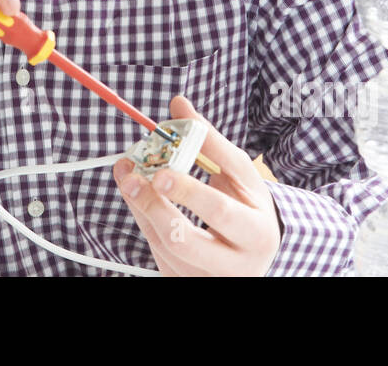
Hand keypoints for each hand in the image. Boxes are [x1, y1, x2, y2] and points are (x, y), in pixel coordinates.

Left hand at [113, 95, 281, 275]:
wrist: (257, 250)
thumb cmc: (248, 205)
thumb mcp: (239, 172)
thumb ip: (209, 140)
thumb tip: (179, 105)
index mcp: (257, 231)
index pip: (221, 212)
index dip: (188, 192)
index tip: (160, 171)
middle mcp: (236, 264)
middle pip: (186, 242)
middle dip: (154, 208)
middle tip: (133, 180)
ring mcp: (210, 278)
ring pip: (166, 252)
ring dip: (142, 213)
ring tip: (129, 182)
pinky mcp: (188, 282)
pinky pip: (159, 259)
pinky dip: (146, 227)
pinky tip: (142, 203)